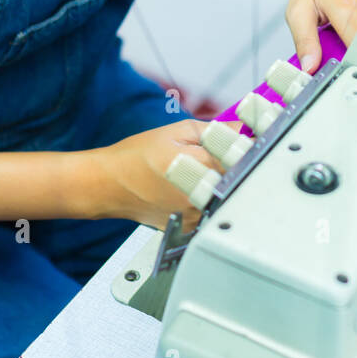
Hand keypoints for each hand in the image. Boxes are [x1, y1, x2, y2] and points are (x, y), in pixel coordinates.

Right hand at [79, 118, 244, 229]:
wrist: (107, 186)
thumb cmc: (135, 157)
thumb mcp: (175, 132)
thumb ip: (213, 131)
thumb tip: (242, 129)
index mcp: (198, 167)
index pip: (243, 158)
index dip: (249, 147)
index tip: (249, 140)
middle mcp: (199, 196)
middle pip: (239, 181)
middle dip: (239, 166)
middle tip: (231, 155)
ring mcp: (195, 216)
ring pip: (226, 198)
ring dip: (226, 184)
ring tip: (205, 173)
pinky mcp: (190, 228)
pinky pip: (212, 211)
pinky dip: (211, 199)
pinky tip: (196, 188)